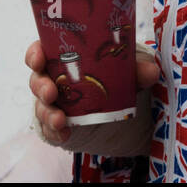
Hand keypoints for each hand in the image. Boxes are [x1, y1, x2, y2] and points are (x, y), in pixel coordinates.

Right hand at [25, 39, 160, 147]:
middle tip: (51, 92)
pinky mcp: (57, 123)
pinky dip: (55, 132)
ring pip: (41, 106)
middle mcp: (52, 79)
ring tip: (60, 119)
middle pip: (37, 80)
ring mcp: (53, 103)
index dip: (34, 54)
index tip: (38, 58)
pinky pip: (50, 129)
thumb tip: (151, 70)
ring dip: (47, 113)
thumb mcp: (124, 69)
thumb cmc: (112, 75)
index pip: (40, 52)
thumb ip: (137, 69)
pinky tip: (64, 134)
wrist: (116, 101)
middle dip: (41, 87)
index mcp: (62, 58)